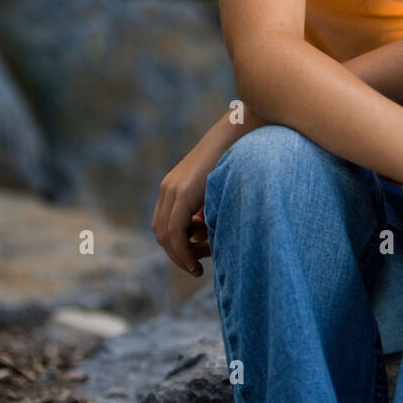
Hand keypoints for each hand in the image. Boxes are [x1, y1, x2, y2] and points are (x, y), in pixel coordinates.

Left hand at [151, 108, 265, 276]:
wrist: (240, 133)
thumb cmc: (237, 160)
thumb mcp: (218, 191)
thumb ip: (207, 211)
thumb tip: (201, 238)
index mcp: (174, 187)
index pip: (165, 226)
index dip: (176, 248)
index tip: (194, 263)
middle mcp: (169, 188)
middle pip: (161, 233)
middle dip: (177, 255)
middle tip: (195, 269)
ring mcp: (173, 188)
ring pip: (165, 235)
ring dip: (179, 255)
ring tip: (197, 268)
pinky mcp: (183, 192)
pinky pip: (174, 231)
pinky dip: (182, 249)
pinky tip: (196, 261)